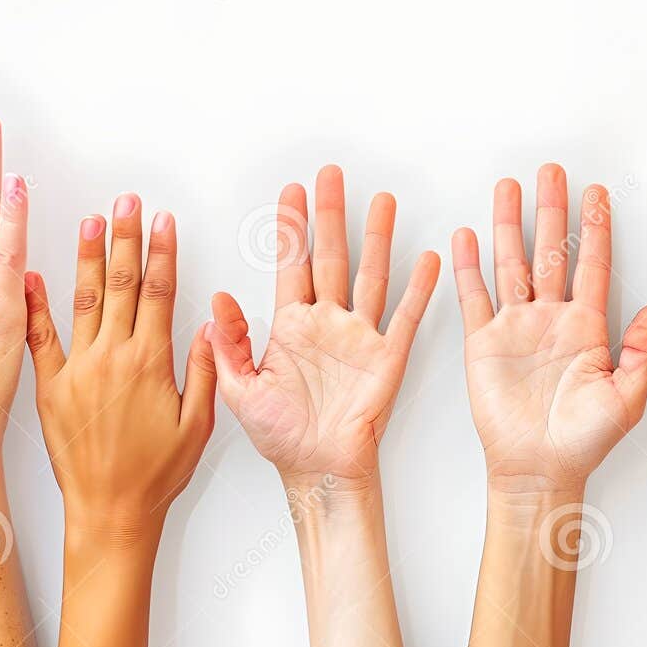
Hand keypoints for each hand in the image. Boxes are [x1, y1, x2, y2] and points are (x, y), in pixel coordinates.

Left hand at [24, 197, 215, 524]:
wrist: (111, 508)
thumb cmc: (156, 472)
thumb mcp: (199, 423)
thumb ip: (205, 370)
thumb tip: (210, 325)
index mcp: (151, 363)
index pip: (159, 293)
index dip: (161, 253)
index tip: (162, 222)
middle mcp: (113, 358)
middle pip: (120, 284)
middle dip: (125, 238)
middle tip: (126, 203)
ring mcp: (77, 369)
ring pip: (82, 300)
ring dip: (86, 256)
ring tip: (90, 221)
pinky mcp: (50, 386)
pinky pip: (39, 338)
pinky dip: (35, 304)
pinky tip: (33, 276)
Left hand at [210, 166, 440, 486]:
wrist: (318, 471)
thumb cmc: (281, 437)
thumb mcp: (239, 391)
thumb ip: (229, 347)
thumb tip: (217, 303)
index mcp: (289, 326)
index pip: (290, 264)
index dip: (290, 228)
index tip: (290, 192)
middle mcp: (326, 323)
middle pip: (331, 256)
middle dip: (331, 215)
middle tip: (331, 175)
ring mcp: (359, 337)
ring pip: (371, 275)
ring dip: (378, 237)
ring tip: (383, 200)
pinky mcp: (388, 357)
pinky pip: (406, 316)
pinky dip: (420, 288)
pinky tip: (429, 259)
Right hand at [452, 165, 646, 493]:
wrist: (540, 470)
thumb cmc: (586, 442)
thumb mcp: (627, 399)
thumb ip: (641, 354)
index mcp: (589, 327)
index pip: (594, 265)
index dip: (596, 229)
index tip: (598, 192)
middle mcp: (553, 319)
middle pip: (552, 251)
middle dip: (552, 210)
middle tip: (553, 170)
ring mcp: (517, 327)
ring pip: (512, 263)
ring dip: (509, 225)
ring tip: (508, 186)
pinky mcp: (483, 343)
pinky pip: (475, 297)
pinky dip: (468, 268)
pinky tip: (464, 236)